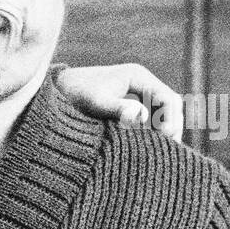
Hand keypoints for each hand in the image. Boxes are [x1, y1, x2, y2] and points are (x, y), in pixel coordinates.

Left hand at [55, 63, 183, 140]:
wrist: (57, 90)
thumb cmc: (75, 95)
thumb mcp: (95, 103)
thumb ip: (117, 109)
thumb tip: (141, 115)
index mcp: (138, 76)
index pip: (168, 98)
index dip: (172, 119)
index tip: (167, 138)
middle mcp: (141, 82)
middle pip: (170, 105)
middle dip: (172, 126)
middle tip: (170, 150)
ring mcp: (136, 92)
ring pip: (162, 113)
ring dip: (164, 130)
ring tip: (161, 152)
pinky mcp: (129, 104)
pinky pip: (149, 118)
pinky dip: (152, 131)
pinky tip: (147, 148)